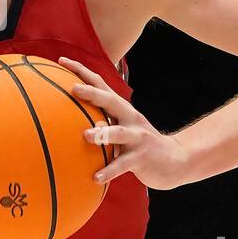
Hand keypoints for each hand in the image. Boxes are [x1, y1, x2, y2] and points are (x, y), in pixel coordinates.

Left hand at [59, 56, 192, 189]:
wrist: (176, 160)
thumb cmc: (138, 144)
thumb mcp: (122, 128)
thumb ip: (101, 122)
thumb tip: (67, 118)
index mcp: (122, 110)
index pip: (100, 85)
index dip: (82, 72)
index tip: (62, 61)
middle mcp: (130, 119)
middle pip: (111, 101)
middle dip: (93, 93)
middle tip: (73, 88)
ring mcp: (137, 137)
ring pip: (119, 133)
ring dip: (102, 133)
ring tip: (86, 136)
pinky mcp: (142, 158)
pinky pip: (122, 165)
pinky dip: (109, 170)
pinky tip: (95, 177)